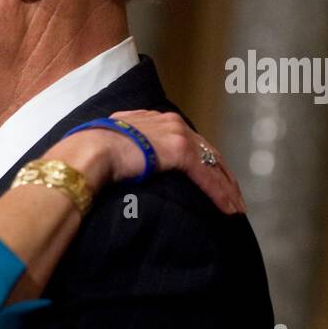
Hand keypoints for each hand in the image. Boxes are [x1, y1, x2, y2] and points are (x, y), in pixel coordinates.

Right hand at [51, 110, 244, 214]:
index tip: (211, 175)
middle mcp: (172, 123)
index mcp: (157, 119)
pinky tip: (229, 210)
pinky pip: (207, 177)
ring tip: (236, 207)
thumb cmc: (92, 149)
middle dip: (223, 174)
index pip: (189, 140)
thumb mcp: (112, 140)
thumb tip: (118, 155)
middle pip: (208, 151)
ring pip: (213, 165)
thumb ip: (124, 143)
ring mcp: (179, 136)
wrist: (91, 149)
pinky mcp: (181, 153)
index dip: (203, 158)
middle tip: (233, 194)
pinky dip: (220, 194)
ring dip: (227, 188)